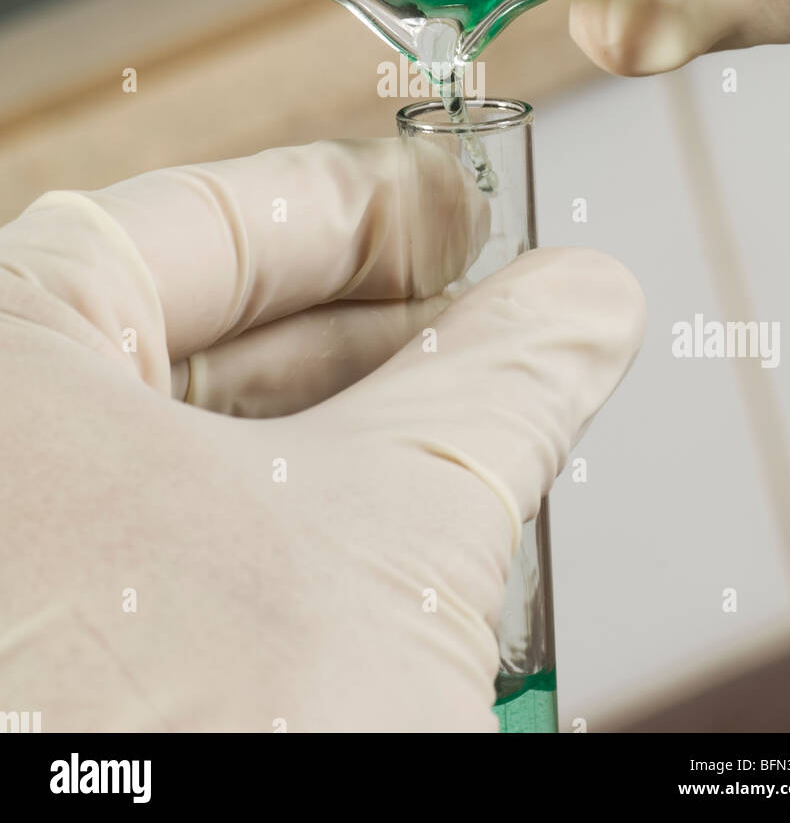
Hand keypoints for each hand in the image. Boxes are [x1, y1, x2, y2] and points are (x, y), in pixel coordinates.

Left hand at [0, 140, 643, 730]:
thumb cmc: (188, 732)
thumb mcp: (393, 522)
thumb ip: (500, 379)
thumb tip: (582, 300)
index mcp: (4, 355)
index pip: (200, 219)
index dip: (352, 208)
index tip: (455, 213)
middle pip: (206, 335)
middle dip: (374, 331)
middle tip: (496, 322)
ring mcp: (25, 554)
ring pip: (205, 450)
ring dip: (356, 437)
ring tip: (478, 430)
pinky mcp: (62, 648)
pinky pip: (188, 548)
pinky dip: (304, 529)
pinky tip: (405, 541)